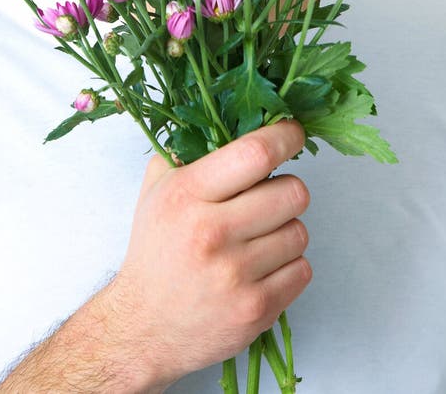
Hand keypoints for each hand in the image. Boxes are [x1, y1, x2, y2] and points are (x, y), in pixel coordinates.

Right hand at [107, 119, 310, 387]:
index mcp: (188, 195)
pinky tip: (259, 269)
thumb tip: (234, 117)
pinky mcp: (257, 310)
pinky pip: (302, 270)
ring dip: (285, 231)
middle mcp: (213, 233)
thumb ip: (189, 152)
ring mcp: (237, 276)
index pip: (256, 153)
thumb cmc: (155, 252)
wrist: (143, 327)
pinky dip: (288, 267)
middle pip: (293, 192)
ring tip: (256, 240)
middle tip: (268, 198)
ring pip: (300, 232)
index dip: (285, 137)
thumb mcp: (156, 190)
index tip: (293, 133)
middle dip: (287, 190)